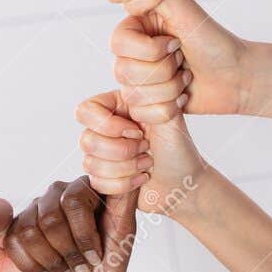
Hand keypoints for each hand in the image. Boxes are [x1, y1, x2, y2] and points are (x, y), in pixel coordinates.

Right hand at [12, 180, 141, 271]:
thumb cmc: (110, 265)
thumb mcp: (124, 235)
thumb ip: (125, 201)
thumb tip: (135, 169)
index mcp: (84, 188)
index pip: (73, 201)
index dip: (83, 235)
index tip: (97, 257)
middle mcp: (57, 193)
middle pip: (50, 219)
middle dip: (68, 252)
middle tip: (82, 268)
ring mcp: (34, 211)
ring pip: (30, 232)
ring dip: (52, 262)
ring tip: (67, 270)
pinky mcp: (16, 229)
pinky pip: (14, 244)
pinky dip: (35, 267)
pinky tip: (49, 271)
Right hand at [76, 91, 206, 217]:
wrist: (185, 183)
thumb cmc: (179, 149)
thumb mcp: (168, 117)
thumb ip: (147, 100)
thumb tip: (132, 87)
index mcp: (116, 107)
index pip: (86, 111)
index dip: (108, 125)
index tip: (138, 131)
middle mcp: (105, 130)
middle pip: (87, 140)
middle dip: (123, 151)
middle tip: (146, 149)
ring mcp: (102, 155)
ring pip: (90, 164)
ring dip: (126, 168)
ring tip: (147, 163)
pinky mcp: (103, 178)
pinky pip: (97, 183)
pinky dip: (123, 184)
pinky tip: (141, 178)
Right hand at [109, 0, 248, 118]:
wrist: (236, 78)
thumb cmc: (216, 44)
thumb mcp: (188, 14)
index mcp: (136, 28)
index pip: (118, 44)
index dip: (151, 50)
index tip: (176, 42)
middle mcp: (131, 53)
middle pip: (124, 72)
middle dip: (165, 71)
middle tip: (183, 60)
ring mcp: (137, 80)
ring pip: (135, 95)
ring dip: (170, 89)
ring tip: (186, 78)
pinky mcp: (146, 104)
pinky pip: (143, 114)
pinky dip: (169, 109)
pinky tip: (182, 97)